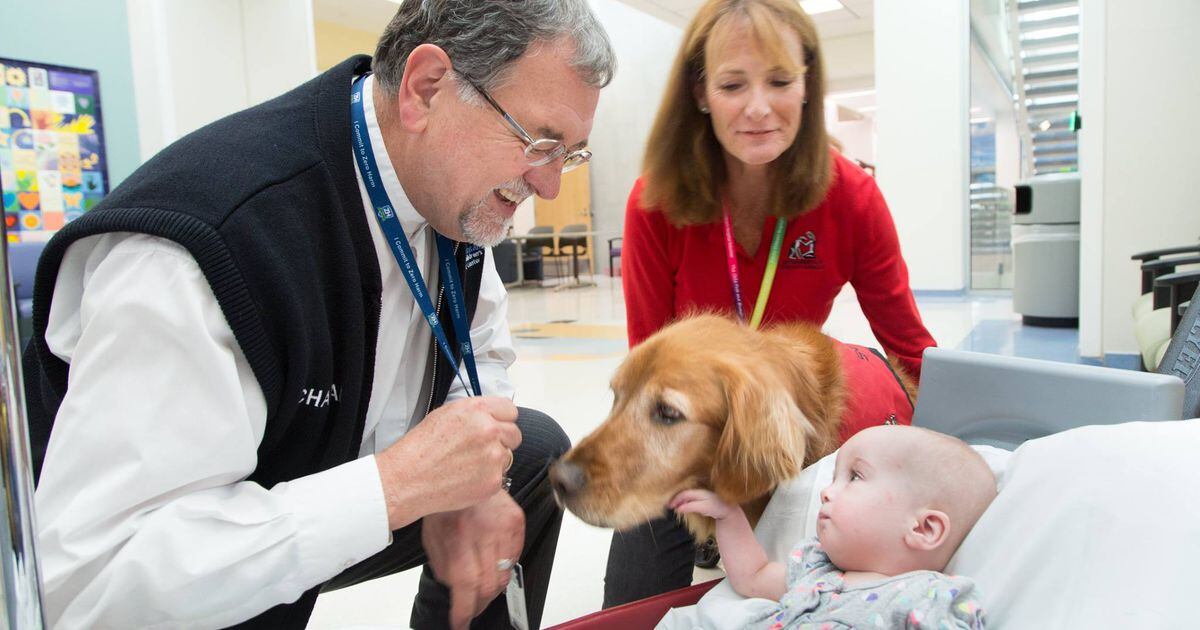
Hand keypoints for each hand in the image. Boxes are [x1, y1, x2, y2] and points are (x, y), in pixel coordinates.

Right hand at [376, 397, 519, 528]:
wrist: (406, 480)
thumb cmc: (420, 449)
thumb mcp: (445, 414)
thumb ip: (475, 413)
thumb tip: (492, 416)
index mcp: (477, 410)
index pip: (510, 409)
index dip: (502, 419)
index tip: (497, 426)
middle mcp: (489, 430)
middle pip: (514, 433)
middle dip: (502, 441)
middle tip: (481, 450)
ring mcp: (493, 456)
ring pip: (507, 456)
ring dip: (494, 461)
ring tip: (467, 465)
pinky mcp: (493, 480)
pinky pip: (500, 476)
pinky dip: (487, 478)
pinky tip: (466, 478)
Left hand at [423, 491, 524, 629]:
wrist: (462, 472)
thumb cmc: (445, 504)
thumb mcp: (431, 539)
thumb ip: (443, 568)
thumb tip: (456, 593)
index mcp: (458, 537)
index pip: (467, 585)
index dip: (465, 610)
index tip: (461, 621)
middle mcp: (483, 532)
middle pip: (488, 585)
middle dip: (479, 604)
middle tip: (471, 608)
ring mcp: (504, 526)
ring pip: (504, 575)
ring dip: (491, 588)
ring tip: (480, 587)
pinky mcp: (517, 522)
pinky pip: (515, 557)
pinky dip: (504, 567)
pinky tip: (492, 563)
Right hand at [669, 489, 736, 519]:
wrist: (729, 511)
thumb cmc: (716, 508)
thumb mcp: (702, 508)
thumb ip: (690, 506)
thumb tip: (678, 508)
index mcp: (698, 492)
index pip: (683, 494)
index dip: (675, 499)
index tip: (669, 506)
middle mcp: (699, 492)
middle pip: (684, 494)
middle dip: (676, 499)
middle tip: (669, 505)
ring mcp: (702, 495)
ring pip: (688, 496)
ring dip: (680, 501)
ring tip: (674, 506)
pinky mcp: (705, 500)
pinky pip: (692, 499)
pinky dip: (686, 502)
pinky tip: (684, 507)